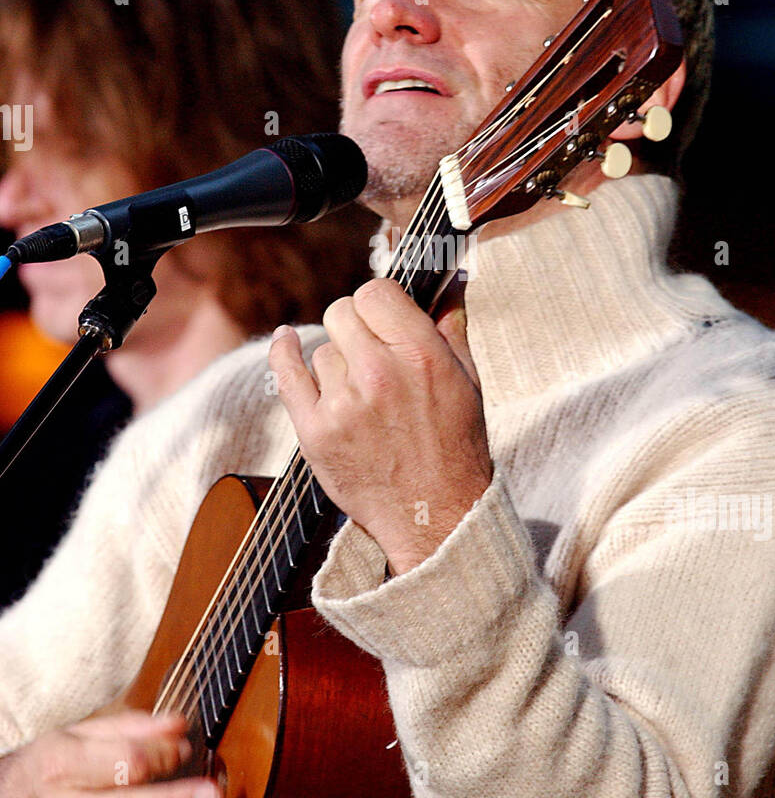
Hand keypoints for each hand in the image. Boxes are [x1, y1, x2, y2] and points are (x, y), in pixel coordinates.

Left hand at [269, 279, 492, 574]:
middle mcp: (379, 373)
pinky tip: (286, 341)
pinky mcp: (315, 432)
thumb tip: (449, 281)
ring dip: (338, 364)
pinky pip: (286, 373)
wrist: (435, 516)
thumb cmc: (455, 447)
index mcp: (421, 355)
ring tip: (364, 397)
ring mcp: (343, 404)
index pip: (376, 292)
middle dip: (355, 327)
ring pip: (322, 350)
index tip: (381, 317)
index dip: (379, 303)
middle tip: (370, 352)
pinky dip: (284, 353)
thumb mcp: (467, 381)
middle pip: (342, 312)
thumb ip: (451, 326)